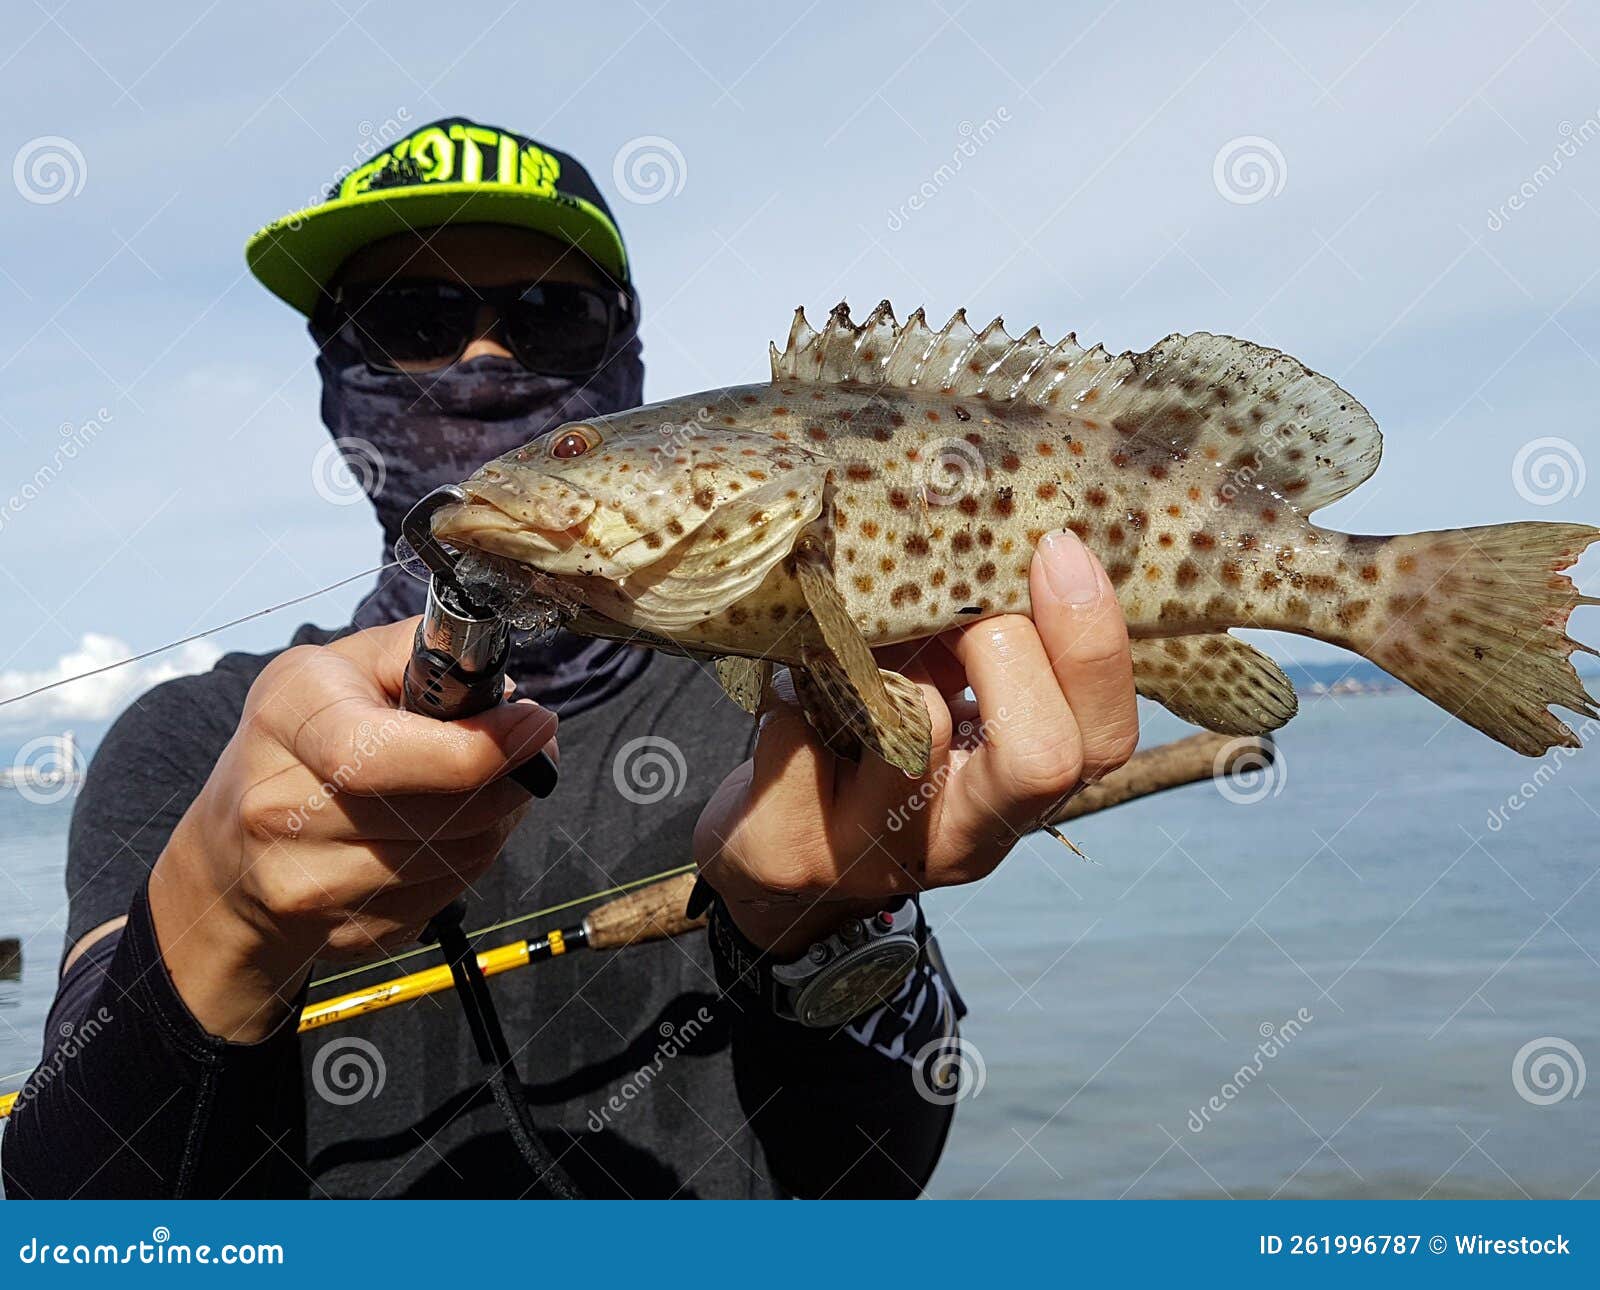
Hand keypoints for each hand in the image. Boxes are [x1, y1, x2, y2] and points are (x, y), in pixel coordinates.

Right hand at [149, 618, 556, 1040]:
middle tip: (528, 750)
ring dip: (496, 820)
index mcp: (288, 714)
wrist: (232, 856)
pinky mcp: (341, 933)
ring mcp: (304, 882)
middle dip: (507, 780)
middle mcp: (278, 804)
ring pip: (458, 857)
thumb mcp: (349, 667)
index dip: (471, 749)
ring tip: (480, 788)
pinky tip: (441, 833)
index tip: (536, 724)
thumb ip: (426, 658)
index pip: (376, 754)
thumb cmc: (310, 737)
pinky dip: (465, 862)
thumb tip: (508, 697)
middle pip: (438, 813)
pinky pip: (445, 896)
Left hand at [694, 530, 1137, 954]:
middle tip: (947, 603)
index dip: (1093, 644)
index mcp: (1021, 793)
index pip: (1105, 738)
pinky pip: (804, 736)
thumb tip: (995, 520)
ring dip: (882, 657)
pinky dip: (792, 692)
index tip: (1058, 547)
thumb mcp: (936, 686)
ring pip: (913, 735)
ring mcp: (885, 853)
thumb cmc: (863, 741)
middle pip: (1042, 758)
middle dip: (1002, 646)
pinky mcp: (801, 851)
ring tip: (851, 638)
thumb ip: (977, 632)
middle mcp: (969, 837)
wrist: (772, 846)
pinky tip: (788, 696)